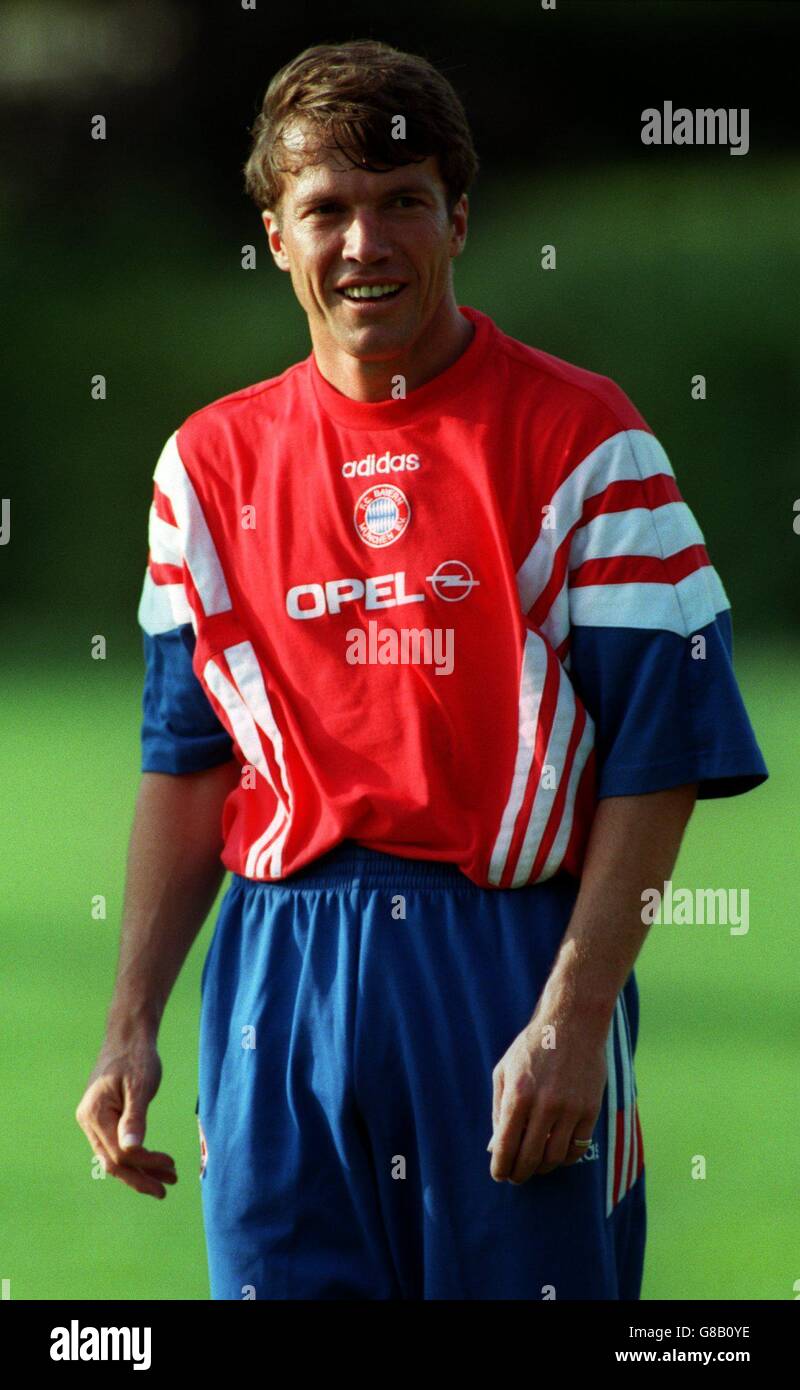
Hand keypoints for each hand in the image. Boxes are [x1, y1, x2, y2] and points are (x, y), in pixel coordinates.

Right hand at [75, 1034, 176, 1198]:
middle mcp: (88, 1121)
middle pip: (114, 1161)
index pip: (120, 1151)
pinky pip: (114, 1146)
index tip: (171, 1165)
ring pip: (114, 1156)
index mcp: (95, 1114)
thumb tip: (132, 1149)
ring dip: (140, 1170)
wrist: (128, 1036)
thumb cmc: (136, 1057)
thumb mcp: (140, 1086)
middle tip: (168, 1187)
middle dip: (141, 1177)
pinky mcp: (102, 1118)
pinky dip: (134, 1157)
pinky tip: (151, 1162)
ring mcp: (93, 1121)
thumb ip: (135, 1118)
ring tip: (167, 1178)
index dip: (146, 1163)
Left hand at [488, 997, 608, 1184]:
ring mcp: (570, 1109)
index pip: (506, 1145)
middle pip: (530, 1158)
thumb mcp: (505, 1070)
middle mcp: (544, 1105)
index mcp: (518, 1095)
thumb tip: (496, 1145)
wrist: (573, 1023)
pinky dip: (565, 1158)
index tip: (499, 1175)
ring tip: (536, 1165)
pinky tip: (557, 1153)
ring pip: (555, 1158)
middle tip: (516, 1177)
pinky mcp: (591, 1110)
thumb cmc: (533, 1046)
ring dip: (543, 1168)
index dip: (500, 1166)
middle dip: (519, 1174)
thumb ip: (498, 1108)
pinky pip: (578, 1147)